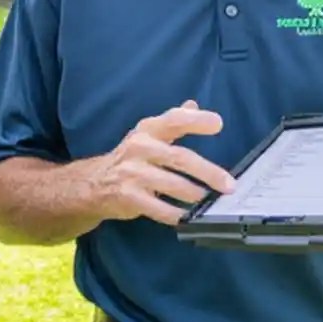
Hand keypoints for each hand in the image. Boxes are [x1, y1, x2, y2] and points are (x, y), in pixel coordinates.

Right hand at [94, 101, 235, 225]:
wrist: (93, 183)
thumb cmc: (131, 157)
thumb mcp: (148, 134)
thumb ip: (173, 121)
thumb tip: (194, 104)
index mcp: (148, 129)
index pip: (174, 119)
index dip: (195, 120)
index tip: (218, 124)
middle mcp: (140, 148)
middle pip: (180, 158)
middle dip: (208, 172)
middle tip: (229, 184)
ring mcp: (132, 173)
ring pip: (172, 184)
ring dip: (195, 194)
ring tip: (211, 201)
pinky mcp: (128, 197)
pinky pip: (158, 208)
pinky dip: (176, 214)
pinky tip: (189, 217)